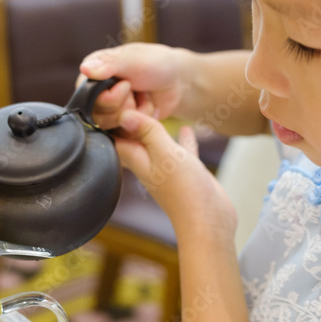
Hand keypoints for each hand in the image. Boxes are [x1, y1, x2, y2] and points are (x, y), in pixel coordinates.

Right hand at [79, 43, 189, 129]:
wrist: (177, 80)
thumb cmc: (155, 63)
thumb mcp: (132, 59)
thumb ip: (109, 64)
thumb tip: (84, 68)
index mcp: (90, 76)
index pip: (88, 100)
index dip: (111, 98)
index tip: (128, 84)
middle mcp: (94, 95)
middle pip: (100, 118)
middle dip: (127, 106)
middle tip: (136, 90)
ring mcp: (107, 112)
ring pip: (113, 128)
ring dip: (136, 114)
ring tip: (142, 98)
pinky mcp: (120, 125)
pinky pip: (125, 136)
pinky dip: (141, 124)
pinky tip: (147, 110)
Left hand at [117, 109, 236, 241]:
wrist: (209, 222)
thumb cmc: (185, 190)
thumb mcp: (165, 153)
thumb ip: (147, 132)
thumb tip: (123, 114)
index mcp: (138, 160)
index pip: (117, 137)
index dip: (111, 120)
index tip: (111, 100)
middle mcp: (150, 165)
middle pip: (134, 139)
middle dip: (131, 121)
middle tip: (130, 99)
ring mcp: (168, 170)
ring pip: (158, 143)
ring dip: (155, 128)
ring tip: (154, 108)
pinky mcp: (187, 173)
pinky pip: (182, 151)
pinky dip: (182, 139)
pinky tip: (186, 128)